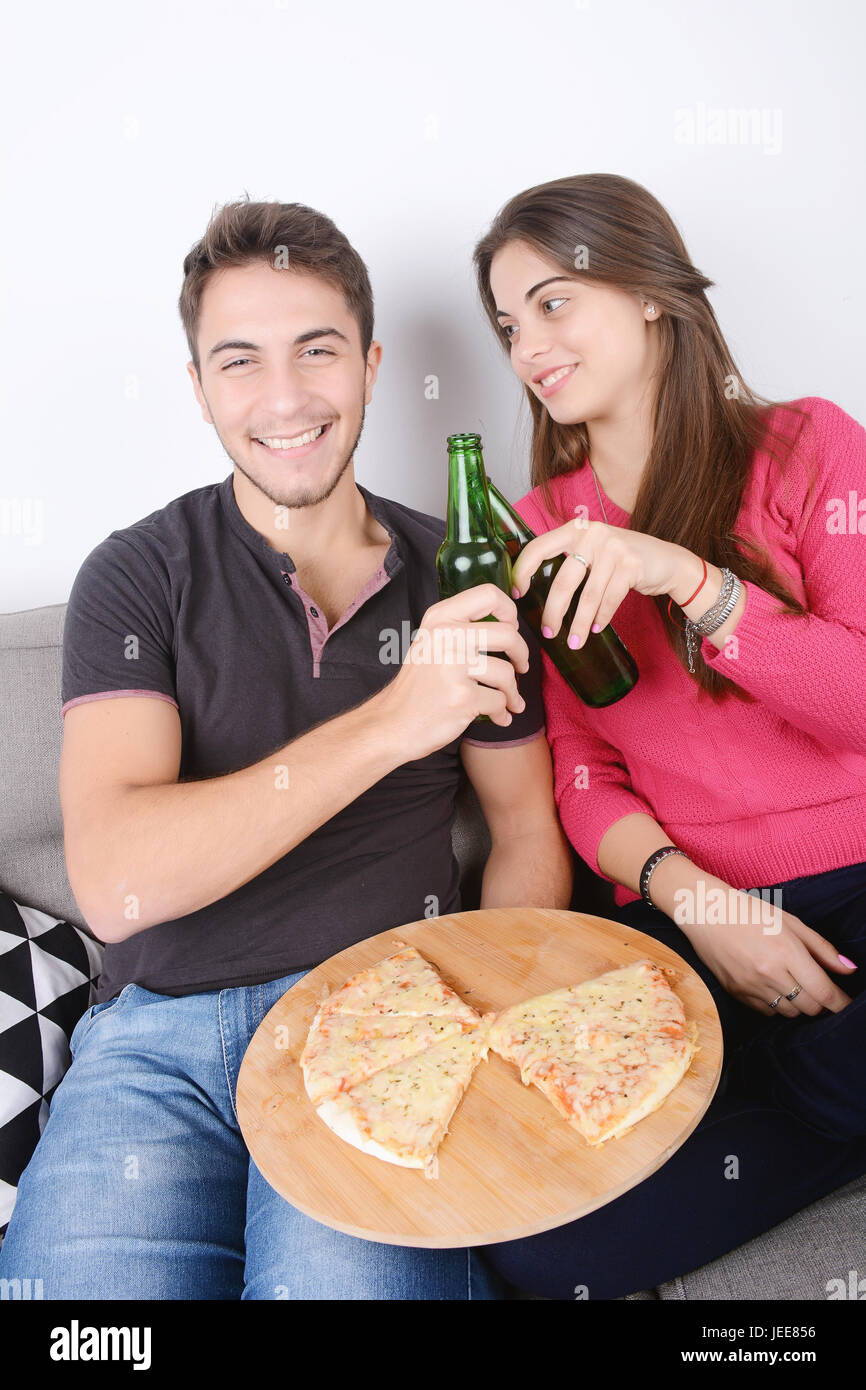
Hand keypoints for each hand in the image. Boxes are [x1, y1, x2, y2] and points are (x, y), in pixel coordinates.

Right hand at [377, 584, 529, 759]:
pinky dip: (503, 712)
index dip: (510, 610)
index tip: (513, 628)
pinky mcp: (463, 697)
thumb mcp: (430, 642)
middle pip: (509, 635)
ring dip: (512, 692)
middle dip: (522, 654)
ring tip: (508, 700)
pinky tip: (498, 716)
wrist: (393, 723)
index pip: (488, 594)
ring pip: (507, 673)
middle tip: (521, 666)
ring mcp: (454, 667)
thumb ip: (461, 626)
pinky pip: (499, 701)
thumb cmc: (418, 685)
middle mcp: (446, 636)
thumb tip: (509, 624)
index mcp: (439, 618)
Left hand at [510, 518, 703, 646]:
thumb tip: (535, 586)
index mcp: (576, 529)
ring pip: (588, 596)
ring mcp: (614, 549)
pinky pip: (609, 600)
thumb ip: (570, 557)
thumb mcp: (594, 549)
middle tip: (548, 632)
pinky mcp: (631, 566)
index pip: (539, 548)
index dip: (523, 571)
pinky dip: (601, 618)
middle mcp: (593, 534)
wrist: (667, 561)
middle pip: (563, 580)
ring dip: (579, 624)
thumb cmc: (622, 560)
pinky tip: (596, 629)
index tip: (518, 593)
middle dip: (554, 611)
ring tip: (574, 641)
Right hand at [678, 884, 855, 1016]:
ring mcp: (751, 986)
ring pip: (789, 1012)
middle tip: (818, 988)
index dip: (840, 1002)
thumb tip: (849, 969)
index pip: (824, 992)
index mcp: (787, 951)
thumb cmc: (750, 911)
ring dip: (798, 1004)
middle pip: (809, 1007)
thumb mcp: (791, 922)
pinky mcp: (736, 993)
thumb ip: (822, 948)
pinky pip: (767, 1012)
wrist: (705, 912)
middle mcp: (769, 973)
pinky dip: (776, 1005)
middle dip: (820, 1002)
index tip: (846, 1003)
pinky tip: (772, 986)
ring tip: (793, 984)